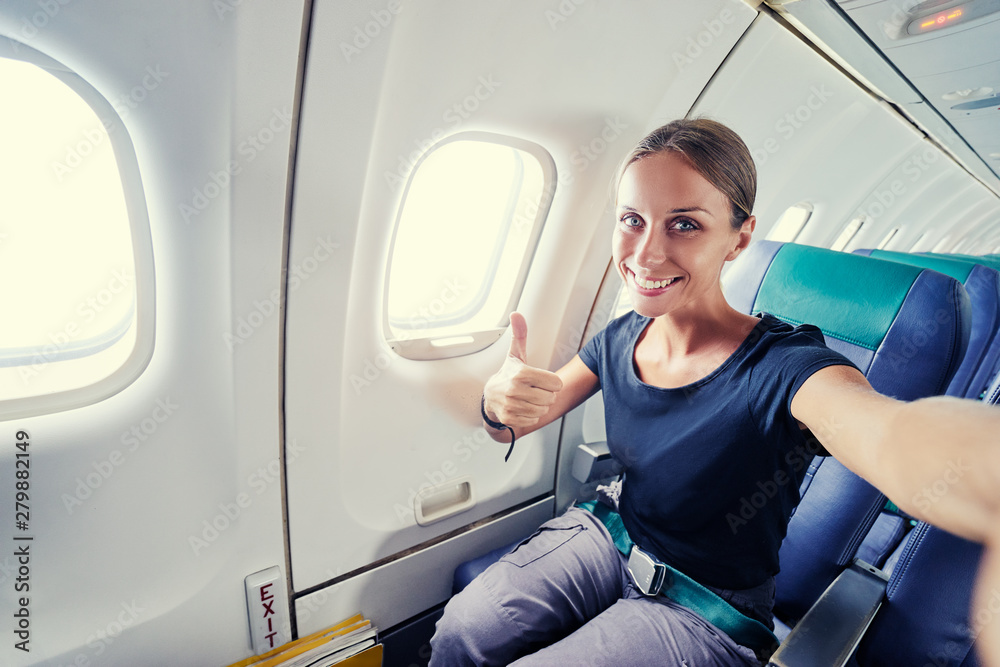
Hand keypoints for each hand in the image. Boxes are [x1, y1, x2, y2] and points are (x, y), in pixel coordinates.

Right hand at [483, 312, 563, 428]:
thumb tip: (517, 314)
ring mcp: (511, 405)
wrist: (490, 397)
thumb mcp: (515, 354)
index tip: (543, 380)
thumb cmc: (507, 374)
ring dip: (540, 406)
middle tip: (536, 390)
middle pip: (550, 398)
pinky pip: (534, 419)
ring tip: (529, 399)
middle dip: (547, 395)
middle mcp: (514, 390)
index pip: (555, 383)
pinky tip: (523, 408)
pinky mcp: (509, 419)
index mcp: (520, 373)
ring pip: (543, 410)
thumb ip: (519, 335)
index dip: (552, 382)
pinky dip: (531, 415)